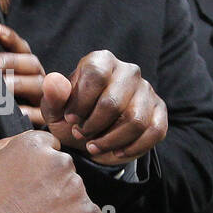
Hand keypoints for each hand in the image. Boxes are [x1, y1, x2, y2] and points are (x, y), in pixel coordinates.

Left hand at [0, 24, 45, 125]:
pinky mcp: (44, 118)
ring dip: (18, 83)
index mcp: (29, 67)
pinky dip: (27, 112)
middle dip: (10, 62)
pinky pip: (39, 113)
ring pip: (37, 85)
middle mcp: (38, 78)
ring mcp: (43, 97)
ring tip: (0, 85)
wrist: (23, 133)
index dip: (11, 38)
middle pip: (31, 63)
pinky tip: (16, 111)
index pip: (22, 48)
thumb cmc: (4, 100)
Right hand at [0, 131, 101, 212]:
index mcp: (33, 146)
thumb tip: (21, 143)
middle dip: (53, 185)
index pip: (50, 145)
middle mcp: (59, 162)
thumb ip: (5, 146)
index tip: (33, 181)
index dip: (40, 166)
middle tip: (32, 206)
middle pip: (65, 169)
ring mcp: (76, 189)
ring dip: (65, 206)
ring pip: (77, 194)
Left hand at [39, 50, 167, 165]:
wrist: (92, 137)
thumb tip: (54, 81)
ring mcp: (147, 90)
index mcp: (101, 61)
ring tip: (93, 147)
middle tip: (80, 135)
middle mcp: (128, 71)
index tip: (70, 120)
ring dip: (111, 140)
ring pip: (135, 120)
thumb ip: (53, 97)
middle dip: (93, 126)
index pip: (96, 76)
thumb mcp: (56, 111)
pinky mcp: (159, 111)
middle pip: (114, 102)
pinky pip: (154, 131)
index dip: (81, 103)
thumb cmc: (72, 118)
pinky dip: (132, 147)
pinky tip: (116, 152)